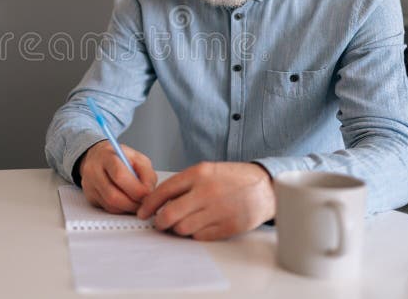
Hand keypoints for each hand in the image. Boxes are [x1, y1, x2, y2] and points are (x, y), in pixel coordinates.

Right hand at [79, 141, 157, 213]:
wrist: (99, 157)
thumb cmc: (120, 157)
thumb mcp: (138, 158)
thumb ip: (147, 174)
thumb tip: (149, 193)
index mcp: (107, 156)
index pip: (119, 175)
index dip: (136, 189)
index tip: (148, 194)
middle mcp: (94, 171)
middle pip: (113, 195)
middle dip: (133, 203)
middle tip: (145, 203)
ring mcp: (90, 185)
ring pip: (111, 205)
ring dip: (128, 208)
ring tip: (138, 202)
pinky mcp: (90, 197)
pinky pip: (108, 209)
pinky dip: (121, 209)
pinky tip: (128, 202)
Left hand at [137, 162, 274, 240]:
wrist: (264, 187)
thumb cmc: (234, 178)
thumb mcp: (207, 170)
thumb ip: (184, 184)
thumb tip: (160, 202)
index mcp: (199, 174)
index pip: (164, 191)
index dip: (149, 204)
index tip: (143, 212)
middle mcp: (207, 192)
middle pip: (170, 214)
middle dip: (160, 222)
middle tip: (159, 223)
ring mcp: (218, 211)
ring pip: (183, 228)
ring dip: (177, 229)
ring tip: (181, 224)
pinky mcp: (227, 226)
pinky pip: (200, 237)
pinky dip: (195, 234)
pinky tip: (199, 226)